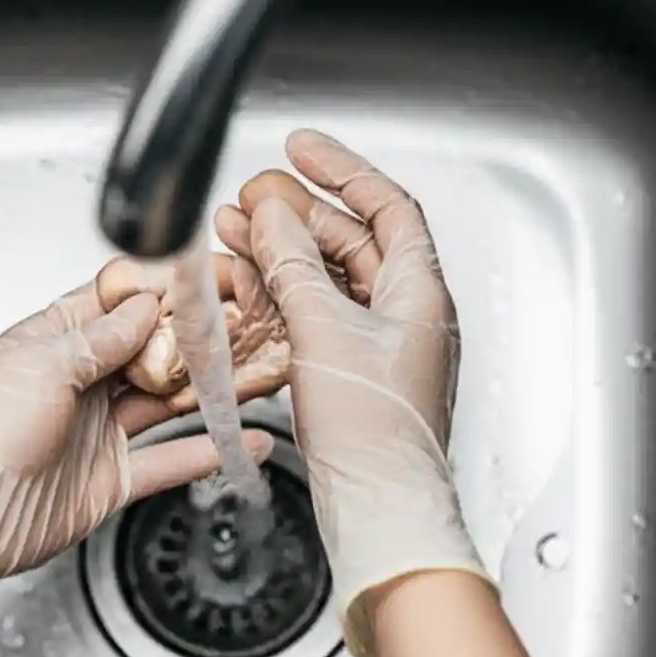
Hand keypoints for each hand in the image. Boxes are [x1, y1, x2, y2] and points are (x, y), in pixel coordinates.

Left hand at [0, 278, 273, 639]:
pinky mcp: (109, 479)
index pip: (113, 306)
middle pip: (147, 353)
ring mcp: (95, 432)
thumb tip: (143, 308)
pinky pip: (167, 462)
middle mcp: (76, 384)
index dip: (159, 293)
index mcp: (50, 343)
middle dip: (194, 339)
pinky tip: (243, 442)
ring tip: (256, 372)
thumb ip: (102, 338)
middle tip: (244, 322)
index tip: (204, 280)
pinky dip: (206, 452)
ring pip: (164, 403)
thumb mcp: (44, 363)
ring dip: (208, 390)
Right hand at [216, 129, 489, 656]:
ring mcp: (382, 342)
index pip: (387, 204)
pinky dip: (285, 294)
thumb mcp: (325, 331)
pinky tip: (250, 287)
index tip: (302, 147)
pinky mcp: (356, 371)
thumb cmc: (375, 434)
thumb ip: (295, 265)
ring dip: (284, 252)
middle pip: (353, 238)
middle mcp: (407, 312)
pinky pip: (319, 313)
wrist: (381, 509)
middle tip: (253, 196)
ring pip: (331, 277)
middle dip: (300, 212)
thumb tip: (273, 216)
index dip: (343, 168)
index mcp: (420, 291)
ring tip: (236, 231)